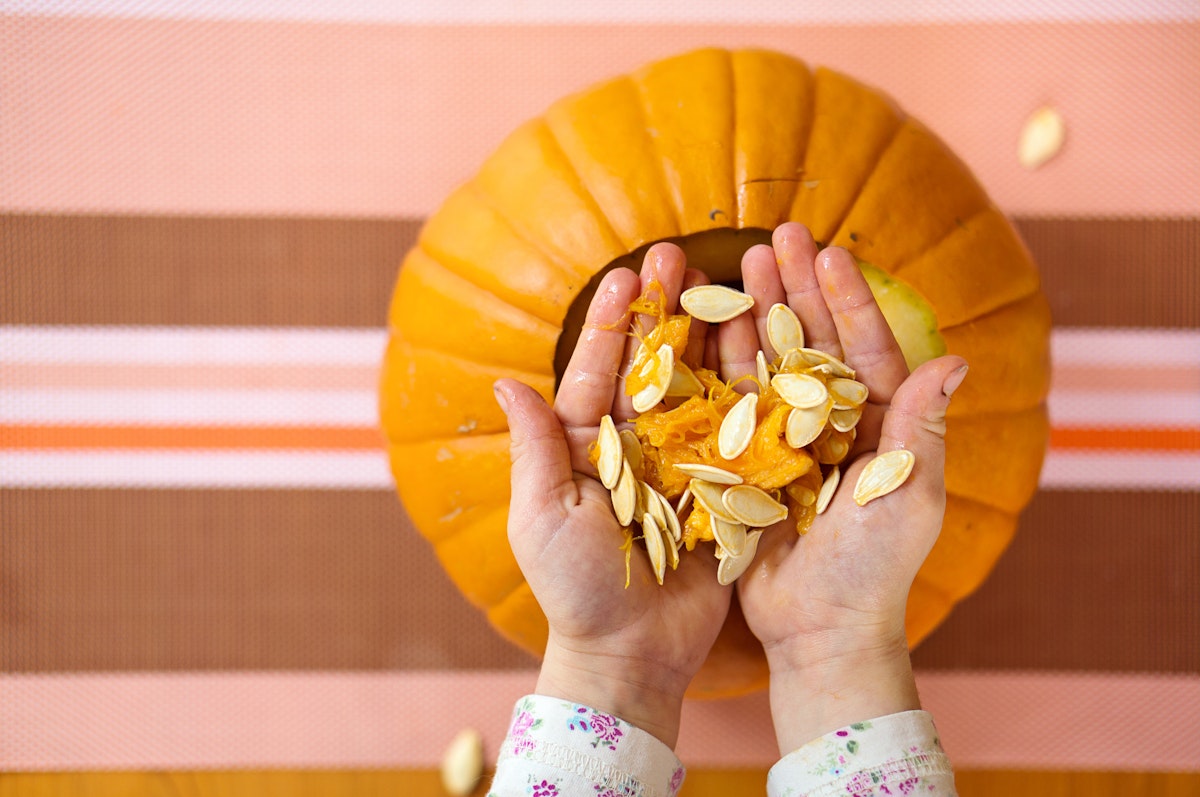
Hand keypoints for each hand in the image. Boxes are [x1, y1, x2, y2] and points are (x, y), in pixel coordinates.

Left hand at [494, 244, 731, 747]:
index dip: (614, 324)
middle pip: (651, 366)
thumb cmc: (573, 587)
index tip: (628, 273)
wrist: (631, 652)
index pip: (599, 372)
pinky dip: (748, 387)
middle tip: (677, 255)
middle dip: (663, 311)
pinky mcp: (721, 488)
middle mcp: (634, 445)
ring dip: (707, 334)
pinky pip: (735, 431)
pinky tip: (763, 343)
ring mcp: (681, 463)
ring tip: (724, 279)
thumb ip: (533, 448)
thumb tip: (504, 383)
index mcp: (585, 446)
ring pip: (696, 386)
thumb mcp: (542, 515)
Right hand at [723, 223, 968, 752]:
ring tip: (740, 261)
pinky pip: (733, 400)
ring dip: (756, 310)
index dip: (847, 300)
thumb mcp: (907, 494)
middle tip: (777, 234)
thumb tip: (953, 359)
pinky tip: (710, 320)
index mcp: (881, 425)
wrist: (819, 626)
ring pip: (770, 360)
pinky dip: (723, 360)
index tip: (829, 252)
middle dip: (796, 287)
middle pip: (813, 340)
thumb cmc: (876, 567)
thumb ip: (922, 426)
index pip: (865, 349)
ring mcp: (787, 438)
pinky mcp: (747, 459)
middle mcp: (832, 422)